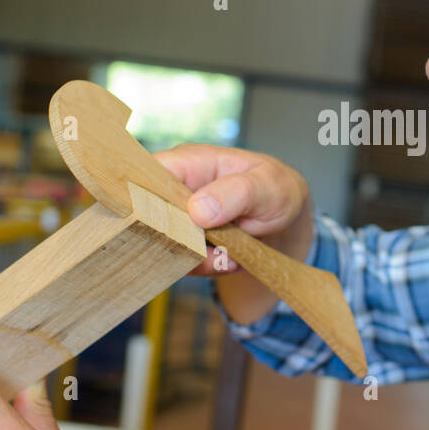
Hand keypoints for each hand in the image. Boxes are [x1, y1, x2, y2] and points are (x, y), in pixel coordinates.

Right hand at [152, 143, 312, 323]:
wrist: (285, 217)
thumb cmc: (275, 189)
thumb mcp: (267, 186)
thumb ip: (235, 193)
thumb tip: (197, 209)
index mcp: (189, 162)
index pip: (145, 175)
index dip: (143, 199)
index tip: (166, 224)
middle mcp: (176, 189)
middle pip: (148, 217)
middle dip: (181, 240)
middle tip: (216, 249)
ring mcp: (178, 218)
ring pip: (166, 245)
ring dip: (198, 258)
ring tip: (232, 253)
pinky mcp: (185, 241)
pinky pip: (182, 262)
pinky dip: (207, 267)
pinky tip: (231, 258)